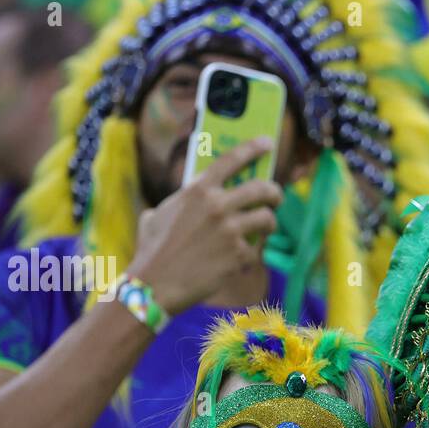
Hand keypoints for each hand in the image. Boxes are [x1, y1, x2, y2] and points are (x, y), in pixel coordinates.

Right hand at [126, 138, 283, 315]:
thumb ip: (182, 200)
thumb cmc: (153, 250)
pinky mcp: (239, 255)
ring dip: (269, 224)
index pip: (232, 160)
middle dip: (274, 192)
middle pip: (262, 189)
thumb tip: (192, 195)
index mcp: (198, 191)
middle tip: (275, 197)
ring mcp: (230, 231)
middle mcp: (217, 206)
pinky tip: (242, 258)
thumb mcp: (161, 213)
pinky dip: (253, 253)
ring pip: (267, 219)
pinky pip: (258, 249)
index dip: (253, 148)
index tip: (268, 143)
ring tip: (264, 229)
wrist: (155, 285)